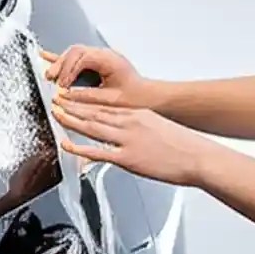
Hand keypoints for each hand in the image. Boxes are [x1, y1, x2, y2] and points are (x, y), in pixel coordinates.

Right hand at [41, 45, 155, 108]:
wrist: (148, 98)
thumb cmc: (135, 98)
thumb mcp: (109, 100)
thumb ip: (85, 96)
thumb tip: (65, 95)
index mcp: (109, 60)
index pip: (82, 58)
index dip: (68, 71)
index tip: (62, 86)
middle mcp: (104, 55)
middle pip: (75, 52)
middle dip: (60, 64)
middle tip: (51, 78)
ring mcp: (100, 58)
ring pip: (74, 53)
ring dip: (60, 63)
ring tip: (50, 74)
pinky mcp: (96, 63)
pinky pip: (77, 58)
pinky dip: (63, 59)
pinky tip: (49, 57)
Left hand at [51, 95, 219, 186]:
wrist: (200, 158)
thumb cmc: (183, 146)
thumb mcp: (158, 127)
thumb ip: (139, 127)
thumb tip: (126, 130)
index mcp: (138, 114)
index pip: (105, 104)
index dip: (83, 100)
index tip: (69, 95)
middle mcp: (130, 123)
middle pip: (94, 112)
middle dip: (72, 105)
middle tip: (54, 100)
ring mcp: (128, 140)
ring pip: (92, 126)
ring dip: (71, 119)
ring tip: (55, 114)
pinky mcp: (128, 158)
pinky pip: (98, 151)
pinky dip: (79, 147)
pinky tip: (66, 143)